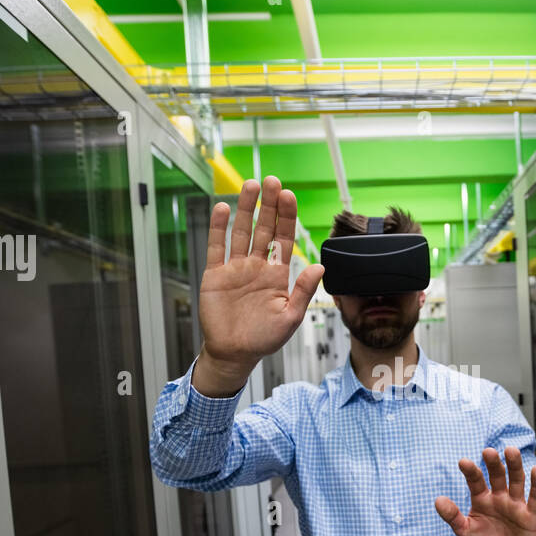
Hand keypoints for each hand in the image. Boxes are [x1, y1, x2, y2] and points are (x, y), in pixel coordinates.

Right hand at [193, 176, 323, 395]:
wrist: (234, 353)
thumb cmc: (263, 339)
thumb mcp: (290, 318)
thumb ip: (303, 291)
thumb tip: (319, 267)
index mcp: (277, 274)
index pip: (283, 238)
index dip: (286, 217)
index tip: (289, 195)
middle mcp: (257, 266)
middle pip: (264, 228)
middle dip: (268, 205)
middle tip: (271, 181)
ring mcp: (236, 268)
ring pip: (241, 232)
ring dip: (246, 209)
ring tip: (250, 185)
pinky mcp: (215, 274)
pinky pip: (217, 246)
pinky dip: (219, 227)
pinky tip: (224, 209)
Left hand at [435, 446, 535, 535]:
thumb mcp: (466, 531)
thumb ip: (453, 516)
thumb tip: (437, 500)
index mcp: (482, 499)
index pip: (476, 481)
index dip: (471, 471)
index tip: (463, 462)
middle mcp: (499, 496)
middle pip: (497, 475)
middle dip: (493, 463)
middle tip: (488, 452)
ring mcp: (515, 502)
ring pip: (516, 480)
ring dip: (514, 466)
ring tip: (511, 451)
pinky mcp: (530, 512)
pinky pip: (535, 496)